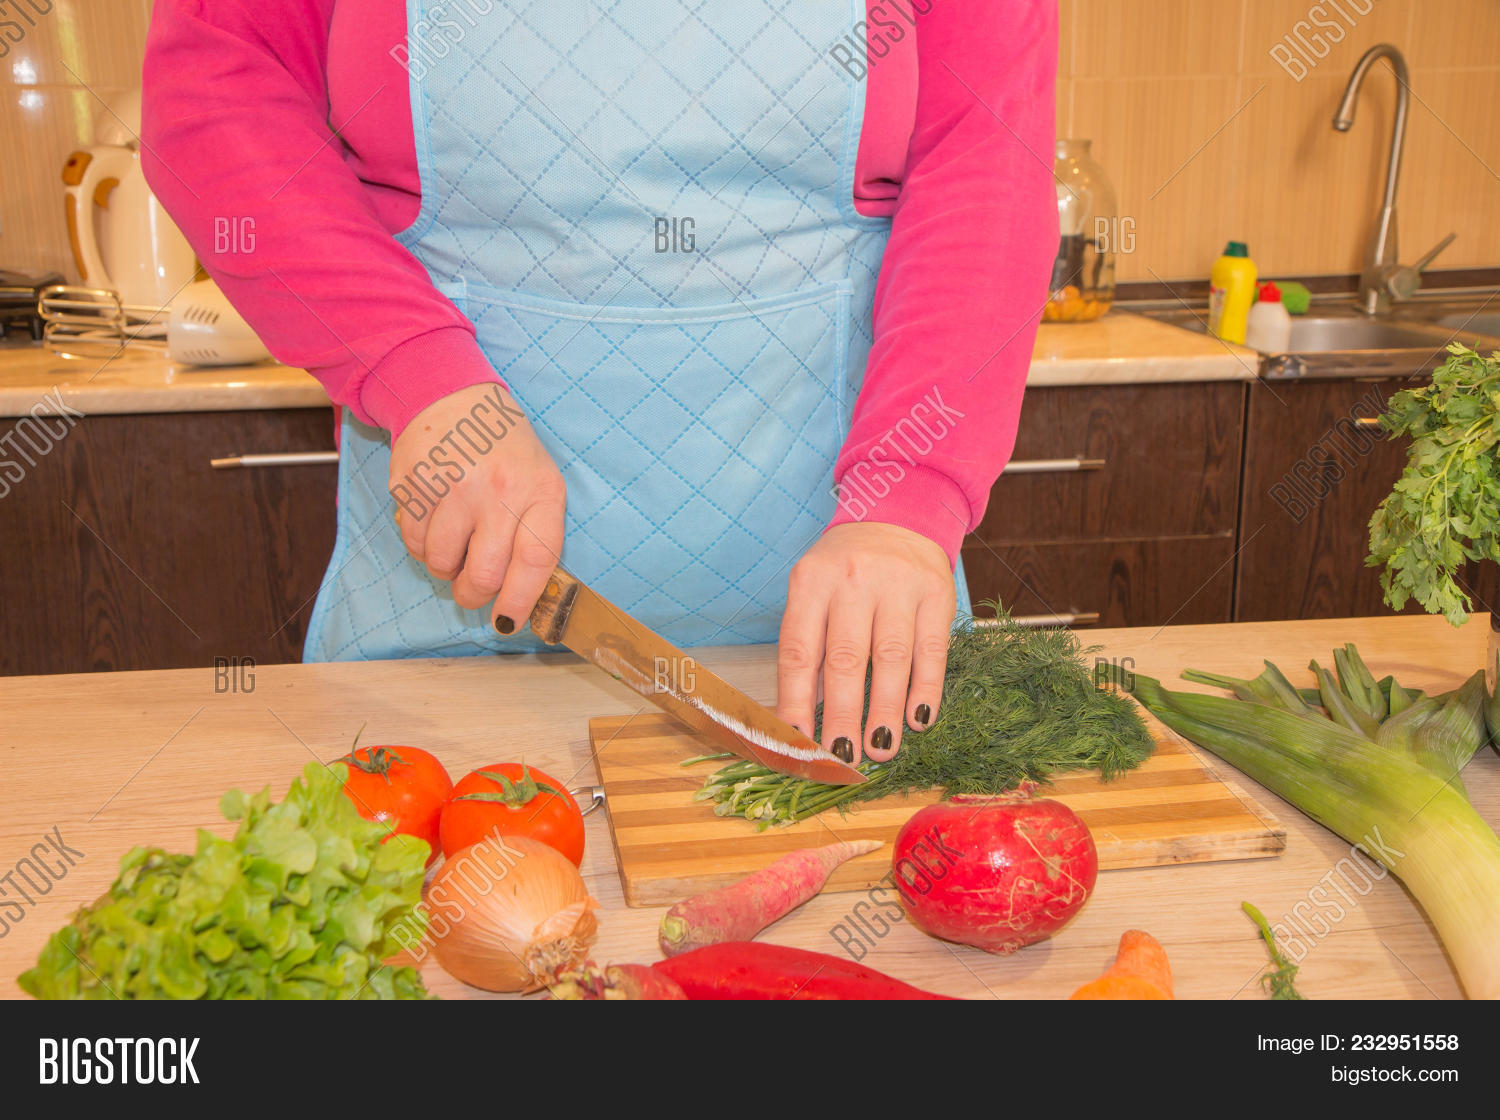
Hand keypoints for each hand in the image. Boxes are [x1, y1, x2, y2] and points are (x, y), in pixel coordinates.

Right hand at [388, 383, 564, 626]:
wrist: (452, 394)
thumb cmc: (503, 449)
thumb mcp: (538, 479)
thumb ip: (536, 533)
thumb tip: (521, 599)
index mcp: (540, 489)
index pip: (536, 560)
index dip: (520, 600)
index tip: (508, 621)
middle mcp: (499, 488)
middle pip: (485, 573)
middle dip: (475, 593)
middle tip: (472, 588)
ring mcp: (454, 485)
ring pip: (443, 564)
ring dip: (446, 568)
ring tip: (455, 541)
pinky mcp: (414, 484)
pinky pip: (414, 543)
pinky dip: (422, 546)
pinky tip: (434, 521)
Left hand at [777, 523, 954, 764]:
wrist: (898, 517)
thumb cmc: (845, 570)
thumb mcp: (814, 593)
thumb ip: (807, 647)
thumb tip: (799, 718)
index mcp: (811, 582)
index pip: (799, 651)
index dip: (796, 701)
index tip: (798, 743)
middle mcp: (853, 580)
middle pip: (845, 659)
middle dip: (843, 715)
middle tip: (842, 757)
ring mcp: (898, 584)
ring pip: (890, 659)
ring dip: (885, 711)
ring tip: (881, 750)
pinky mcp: (936, 593)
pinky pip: (931, 651)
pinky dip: (925, 690)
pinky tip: (919, 720)